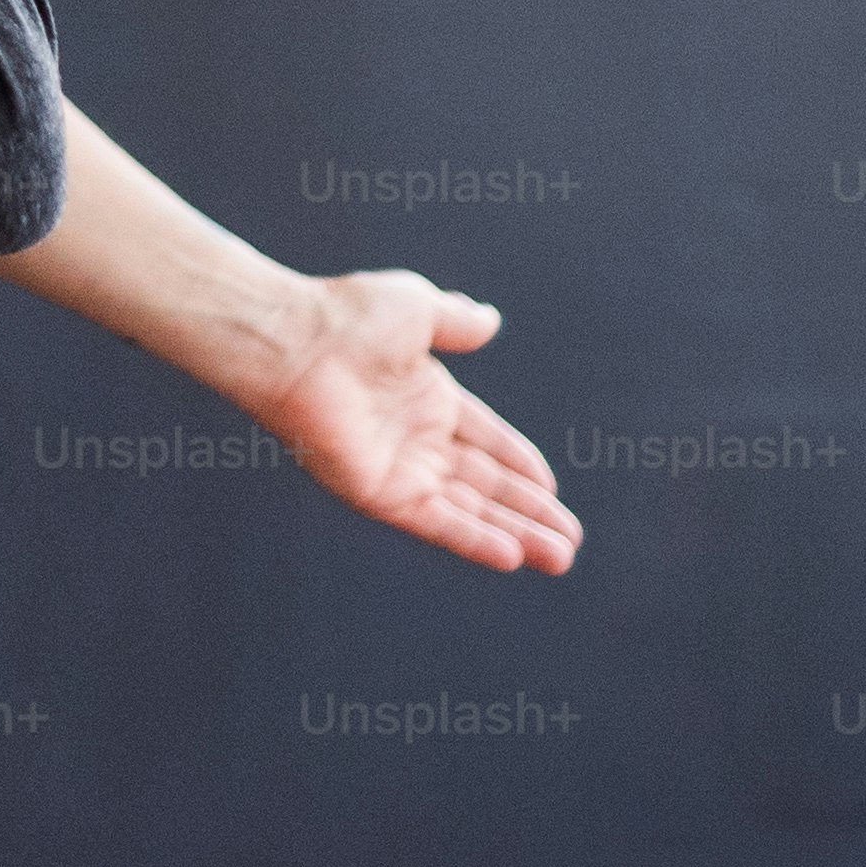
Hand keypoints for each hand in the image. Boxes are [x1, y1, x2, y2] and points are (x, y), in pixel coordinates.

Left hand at [232, 272, 582, 574]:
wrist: (295, 341)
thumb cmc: (346, 317)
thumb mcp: (417, 308)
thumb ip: (456, 321)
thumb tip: (489, 319)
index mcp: (426, 396)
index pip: (485, 440)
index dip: (520, 465)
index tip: (553, 487)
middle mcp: (414, 438)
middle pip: (484, 484)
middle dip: (529, 512)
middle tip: (570, 541)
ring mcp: (398, 467)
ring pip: (469, 510)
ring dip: (515, 534)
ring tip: (561, 558)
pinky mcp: (378, 492)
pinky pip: (436, 521)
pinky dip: (473, 540)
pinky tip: (512, 557)